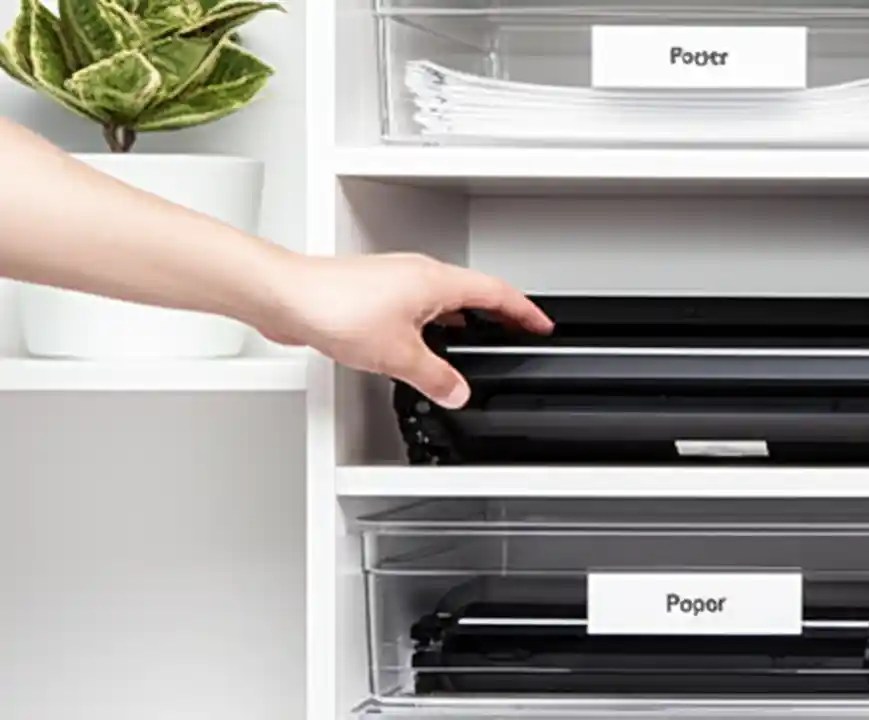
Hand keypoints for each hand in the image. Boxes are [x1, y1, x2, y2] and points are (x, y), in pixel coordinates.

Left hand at [262, 253, 551, 408]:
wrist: (287, 295)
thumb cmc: (335, 307)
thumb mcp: (398, 356)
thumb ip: (434, 377)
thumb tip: (457, 390)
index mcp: (436, 281)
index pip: (497, 293)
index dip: (524, 311)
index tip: (541, 324)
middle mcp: (418, 273)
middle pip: (473, 291)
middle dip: (498, 314)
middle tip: (514, 332)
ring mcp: (395, 280)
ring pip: (443, 298)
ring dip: (461, 320)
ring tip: (472, 342)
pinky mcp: (372, 291)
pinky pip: (416, 305)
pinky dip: (430, 323)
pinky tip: (418, 345)